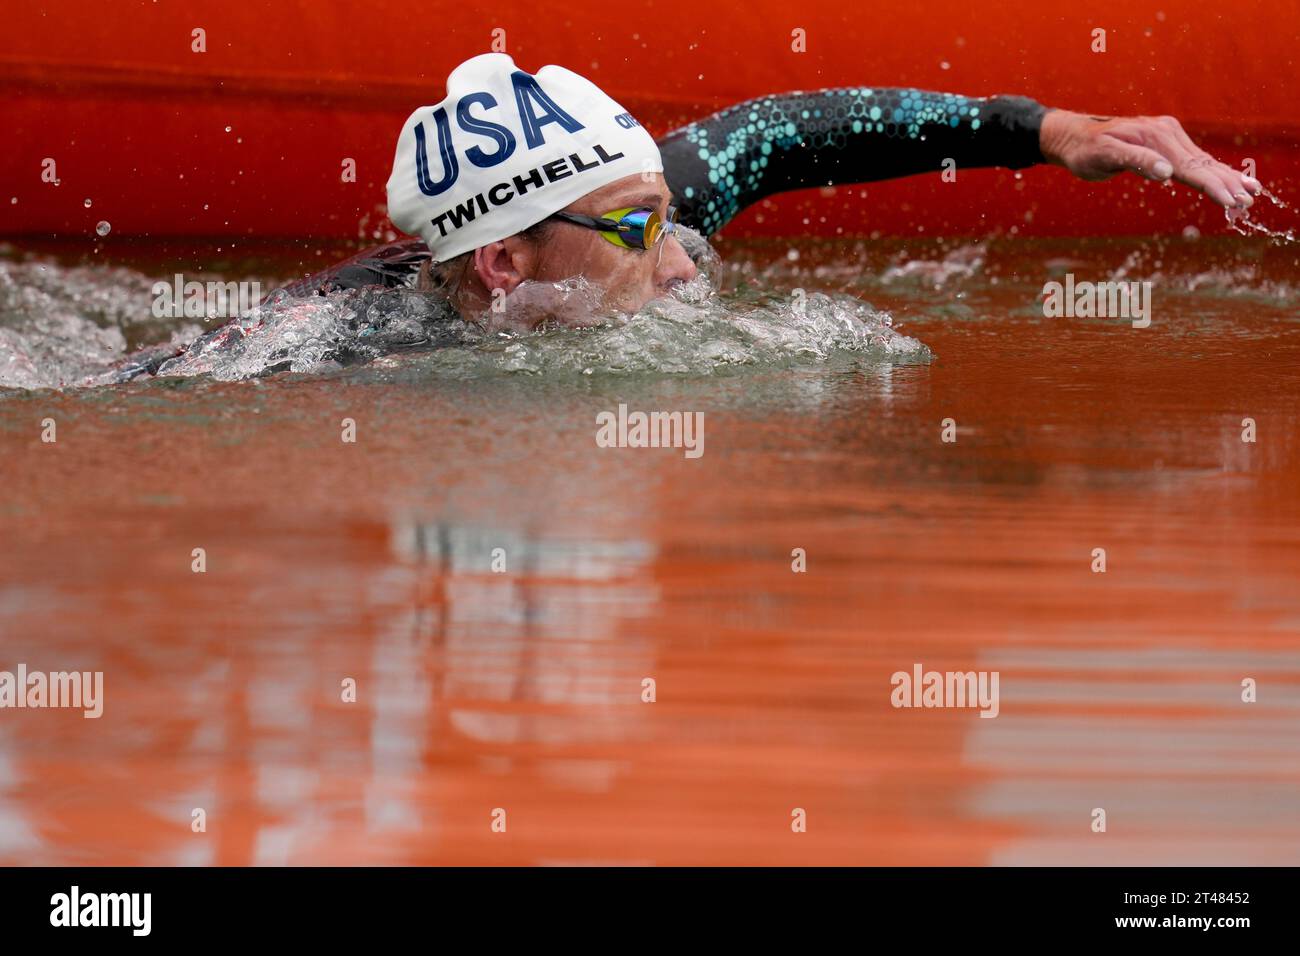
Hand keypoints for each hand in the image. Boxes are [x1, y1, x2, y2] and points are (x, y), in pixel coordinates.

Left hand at [1039, 109, 1260, 207]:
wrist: (1074, 137)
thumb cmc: (1085, 150)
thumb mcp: (1104, 156)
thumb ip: (1135, 162)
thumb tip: (1166, 172)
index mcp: (1156, 137)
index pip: (1189, 167)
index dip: (1213, 185)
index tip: (1231, 200)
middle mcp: (1166, 133)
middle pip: (1202, 163)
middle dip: (1227, 183)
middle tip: (1249, 200)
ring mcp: (1168, 136)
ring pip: (1201, 161)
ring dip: (1226, 177)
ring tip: (1251, 191)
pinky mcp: (1165, 141)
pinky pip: (1192, 158)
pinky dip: (1212, 170)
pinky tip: (1229, 178)